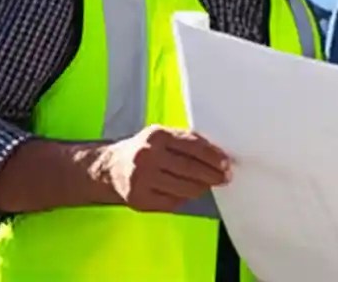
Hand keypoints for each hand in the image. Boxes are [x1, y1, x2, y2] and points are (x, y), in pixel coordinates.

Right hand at [100, 125, 231, 211]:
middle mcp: (147, 156)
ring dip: (200, 188)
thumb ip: (187, 142)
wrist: (110, 168)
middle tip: (224, 178)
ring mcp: (141, 179)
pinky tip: (186, 193)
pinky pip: (172, 203)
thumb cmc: (144, 150)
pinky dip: (183, 198)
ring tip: (206, 185)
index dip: (213, 156)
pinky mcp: (139, 200)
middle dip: (212, 175)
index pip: (193, 146)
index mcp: (157, 136)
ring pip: (183, 188)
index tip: (227, 164)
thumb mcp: (162, 137)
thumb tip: (219, 156)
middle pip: (189, 168)